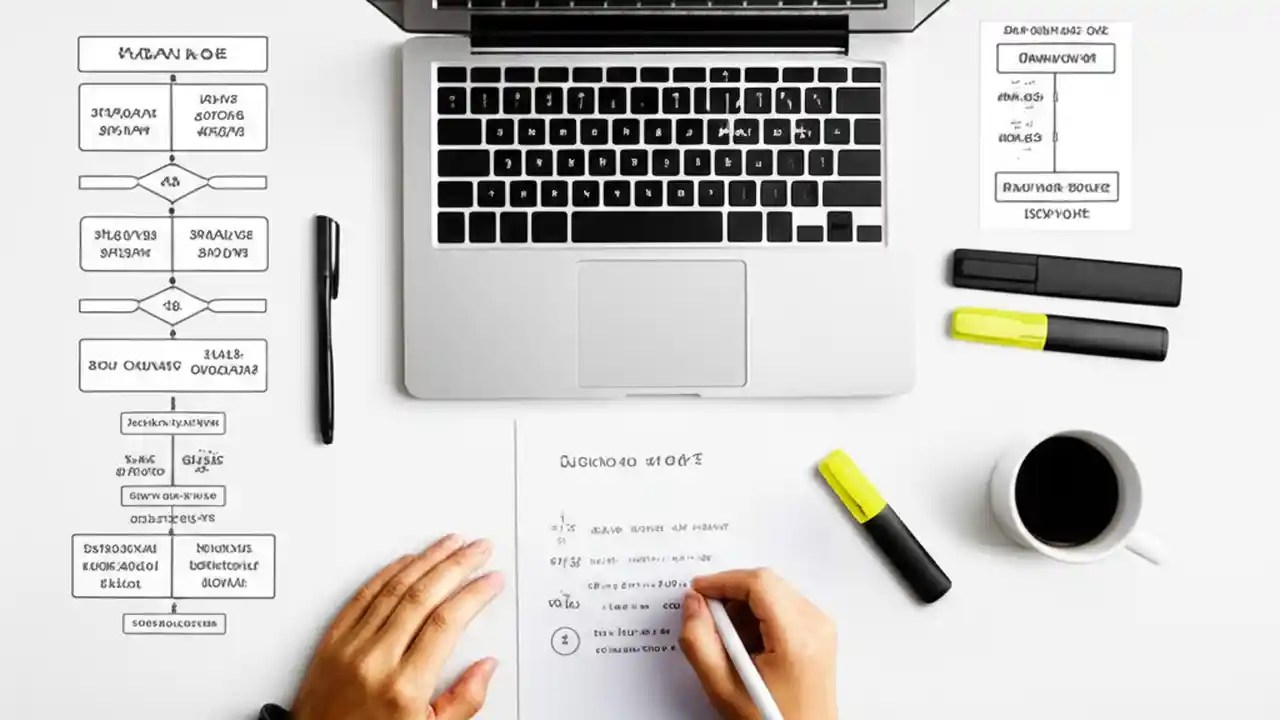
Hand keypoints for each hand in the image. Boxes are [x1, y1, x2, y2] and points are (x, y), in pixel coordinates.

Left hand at [292, 535, 504, 719]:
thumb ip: (463, 702)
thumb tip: (486, 667)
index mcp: (404, 687)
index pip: (446, 622)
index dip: (474, 594)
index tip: (491, 581)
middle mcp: (375, 661)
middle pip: (423, 595)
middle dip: (457, 565)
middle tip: (478, 549)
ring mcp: (350, 647)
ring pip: (394, 588)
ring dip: (427, 559)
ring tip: (450, 544)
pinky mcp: (331, 642)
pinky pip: (362, 595)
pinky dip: (388, 572)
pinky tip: (407, 560)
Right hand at [680, 569, 836, 719]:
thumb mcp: (723, 687)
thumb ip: (700, 640)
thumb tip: (693, 602)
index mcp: (796, 638)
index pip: (759, 583)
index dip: (723, 581)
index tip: (699, 591)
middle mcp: (816, 625)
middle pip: (767, 583)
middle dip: (732, 595)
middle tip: (711, 622)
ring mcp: (822, 627)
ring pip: (774, 591)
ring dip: (745, 608)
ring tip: (733, 644)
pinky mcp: (820, 632)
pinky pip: (785, 605)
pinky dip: (760, 616)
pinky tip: (750, 646)